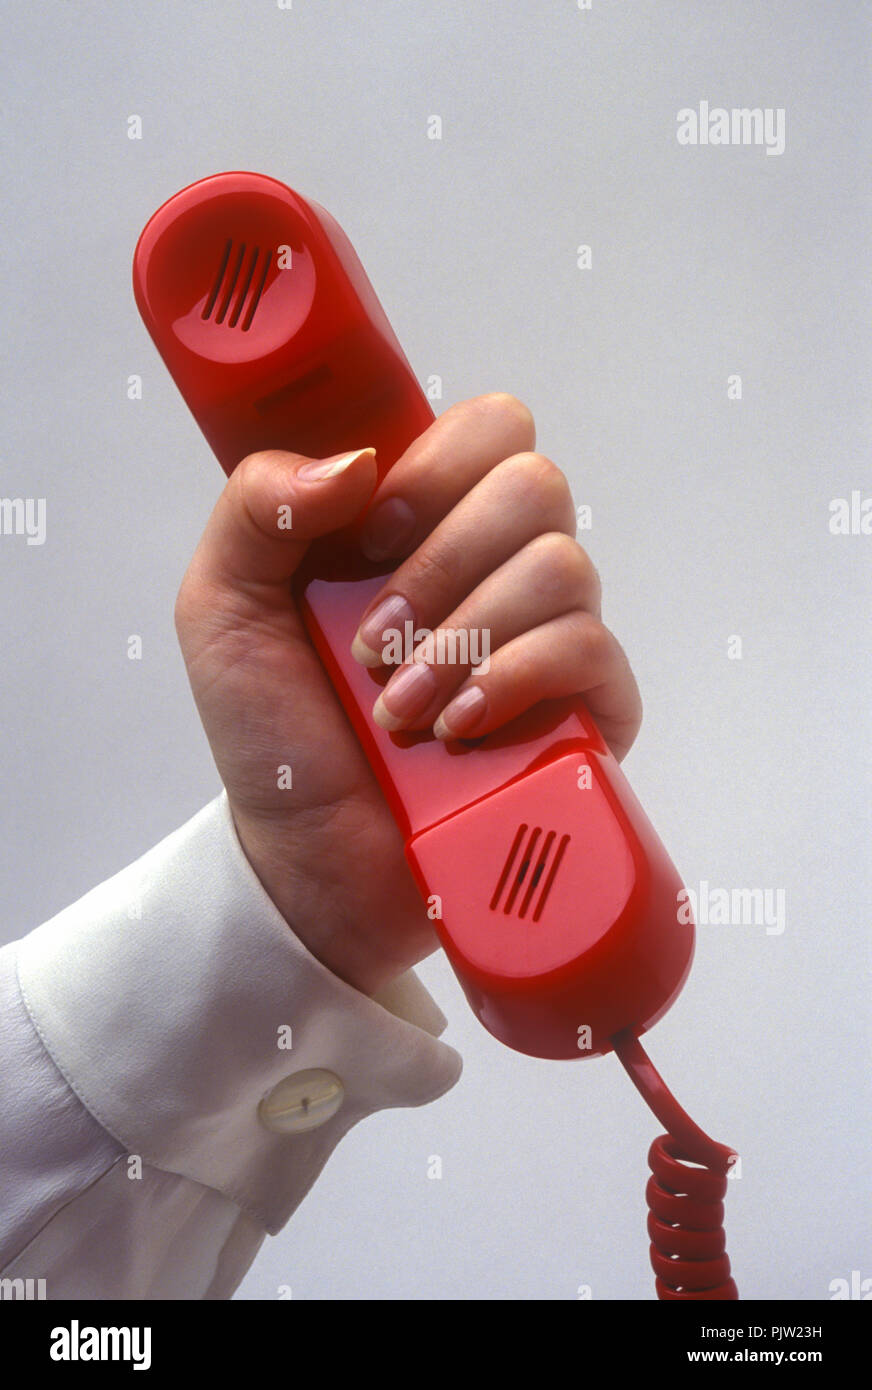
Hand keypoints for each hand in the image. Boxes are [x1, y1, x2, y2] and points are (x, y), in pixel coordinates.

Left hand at [174, 394, 641, 995]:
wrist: (309, 862)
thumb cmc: (275, 736)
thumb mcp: (222, 608)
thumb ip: (257, 507)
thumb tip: (356, 460)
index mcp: (421, 526)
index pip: (488, 431)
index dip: (438, 468)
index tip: (373, 536)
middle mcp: (494, 569)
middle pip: (535, 486)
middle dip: (445, 564)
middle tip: (377, 641)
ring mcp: (546, 638)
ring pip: (564, 566)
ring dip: (468, 635)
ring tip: (402, 708)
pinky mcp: (585, 711)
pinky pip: (593, 649)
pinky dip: (517, 678)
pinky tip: (459, 728)